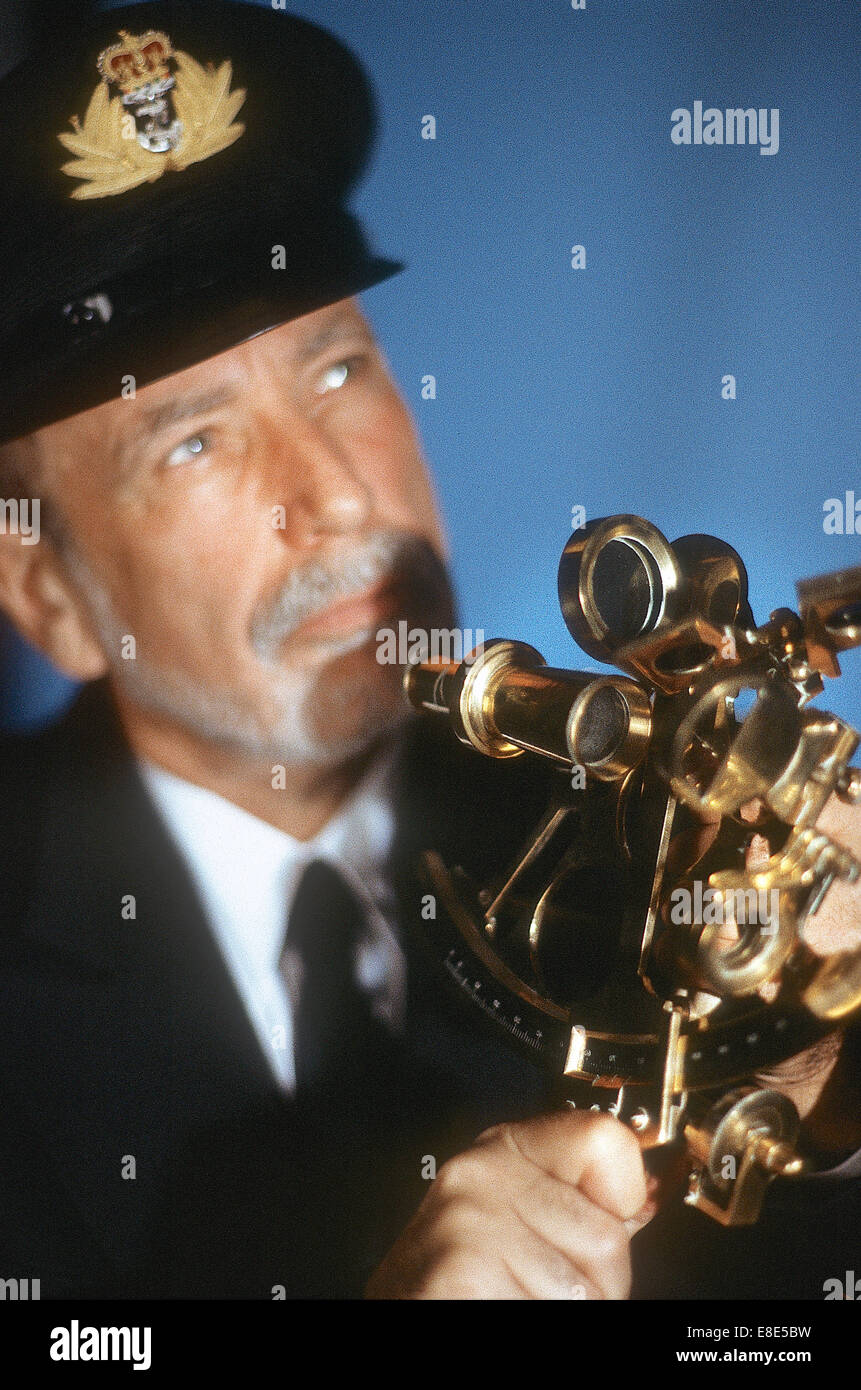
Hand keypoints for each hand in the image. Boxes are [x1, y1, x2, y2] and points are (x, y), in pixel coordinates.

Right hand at [366, 1110, 653, 1299]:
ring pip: (588, 1289)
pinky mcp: (462, 1268)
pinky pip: (555, 1313)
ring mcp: (469, 1218)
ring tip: (514, 1295)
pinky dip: (534, 1321)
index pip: (606, 1140)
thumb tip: (643, 1192)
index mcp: (504, 1148)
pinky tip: (499, 1304)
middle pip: (609, 1236)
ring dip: (564, 1310)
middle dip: (594, 1281)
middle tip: (538, 1282)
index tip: (608, 1214)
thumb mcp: (518, 1217)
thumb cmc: (460, 1275)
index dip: (622, 1194)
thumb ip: (578, 1202)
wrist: (404, 1307)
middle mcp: (482, 1171)